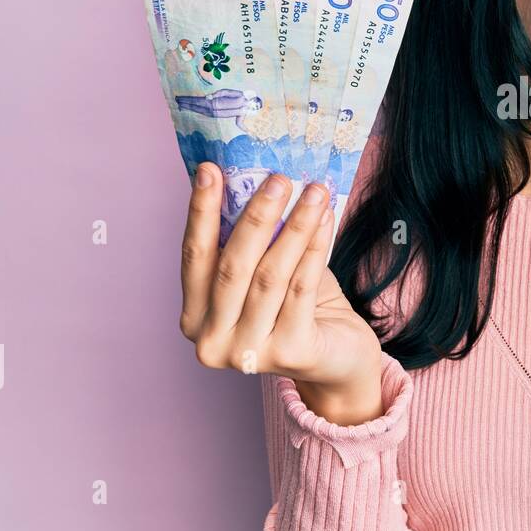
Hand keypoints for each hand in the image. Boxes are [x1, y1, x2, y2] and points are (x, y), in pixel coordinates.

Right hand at [178, 163, 384, 422]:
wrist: (337, 359)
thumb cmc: (295, 308)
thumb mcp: (263, 273)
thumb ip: (250, 242)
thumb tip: (253, 178)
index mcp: (195, 317)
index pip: (193, 256)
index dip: (201, 212)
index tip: (210, 170)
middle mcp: (212, 341)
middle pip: (232, 266)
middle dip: (256, 216)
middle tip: (279, 177)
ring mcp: (248, 353)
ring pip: (270, 276)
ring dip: (294, 227)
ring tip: (314, 192)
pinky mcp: (290, 353)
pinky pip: (301, 289)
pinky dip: (313, 249)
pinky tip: (325, 220)